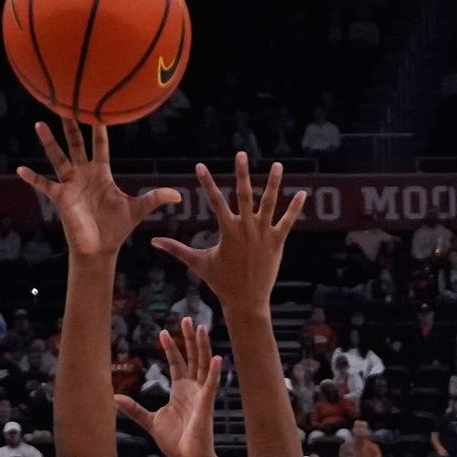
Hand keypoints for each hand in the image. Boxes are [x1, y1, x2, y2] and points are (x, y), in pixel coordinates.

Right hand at [18, 118, 178, 260]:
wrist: (100, 250)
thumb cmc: (117, 229)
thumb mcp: (137, 210)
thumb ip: (155, 198)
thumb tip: (179, 195)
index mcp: (102, 173)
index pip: (100, 145)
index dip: (100, 128)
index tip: (98, 108)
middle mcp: (84, 174)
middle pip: (76, 143)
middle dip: (71, 125)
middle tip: (65, 103)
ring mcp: (71, 185)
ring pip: (58, 158)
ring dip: (49, 142)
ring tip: (39, 123)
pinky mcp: (61, 199)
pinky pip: (44, 185)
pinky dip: (32, 178)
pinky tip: (20, 169)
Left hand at [114, 316, 220, 456]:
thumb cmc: (174, 442)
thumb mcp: (150, 421)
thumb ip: (134, 409)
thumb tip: (115, 398)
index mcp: (180, 391)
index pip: (176, 363)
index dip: (171, 347)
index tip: (163, 332)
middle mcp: (192, 389)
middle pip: (192, 357)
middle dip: (189, 339)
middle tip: (186, 319)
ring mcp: (201, 395)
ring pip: (203, 364)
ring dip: (202, 346)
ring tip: (201, 328)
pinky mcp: (206, 404)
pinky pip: (211, 384)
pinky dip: (214, 371)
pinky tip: (217, 357)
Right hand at [150, 155, 305, 308]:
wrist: (246, 301)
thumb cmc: (221, 282)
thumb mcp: (198, 264)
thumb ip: (176, 250)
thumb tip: (153, 242)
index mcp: (228, 231)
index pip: (215, 201)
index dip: (206, 183)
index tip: (199, 166)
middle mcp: (246, 229)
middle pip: (244, 195)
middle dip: (241, 174)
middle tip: (240, 154)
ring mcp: (263, 234)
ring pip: (269, 204)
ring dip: (274, 184)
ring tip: (278, 165)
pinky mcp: (277, 242)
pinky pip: (288, 222)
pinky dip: (295, 208)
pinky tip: (302, 193)